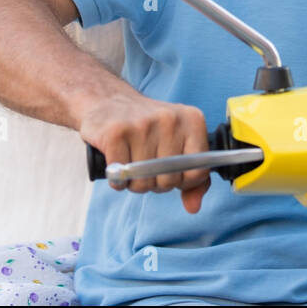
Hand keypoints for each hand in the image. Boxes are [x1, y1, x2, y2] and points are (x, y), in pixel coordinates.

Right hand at [79, 91, 210, 213]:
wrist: (108, 101)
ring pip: (144, 182)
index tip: (170, 171)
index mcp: (192, 120)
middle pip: (170, 180)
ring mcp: (143, 125)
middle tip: (146, 165)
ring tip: (131, 162)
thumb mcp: (177, 143)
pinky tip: (116, 163)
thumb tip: (194, 206)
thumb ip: (192, 176)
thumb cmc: (148, 128)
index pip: (198, 171)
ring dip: (134, 182)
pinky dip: (117, 180)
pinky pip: (121, 178)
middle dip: (155, 182)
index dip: (183, 181)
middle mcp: (170, 119)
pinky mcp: (116, 133)